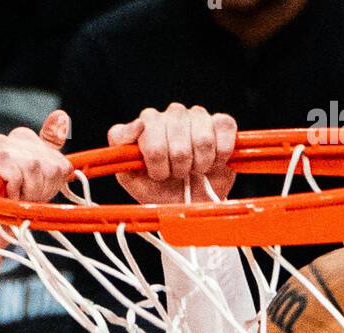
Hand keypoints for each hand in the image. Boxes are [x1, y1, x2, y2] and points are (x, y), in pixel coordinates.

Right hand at [0, 110, 72, 269]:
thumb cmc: (8, 214)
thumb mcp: (39, 187)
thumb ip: (51, 155)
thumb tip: (61, 116)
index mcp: (20, 143)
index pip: (52, 154)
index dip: (49, 180)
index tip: (36, 195)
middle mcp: (4, 142)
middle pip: (44, 159)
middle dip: (39, 188)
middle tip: (22, 201)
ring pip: (32, 164)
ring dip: (28, 191)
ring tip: (12, 201)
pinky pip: (12, 170)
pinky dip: (13, 191)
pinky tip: (2, 199)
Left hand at [109, 104, 236, 205]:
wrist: (190, 205)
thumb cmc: (159, 191)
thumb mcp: (130, 179)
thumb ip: (119, 150)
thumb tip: (138, 124)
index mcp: (148, 124)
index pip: (148, 128)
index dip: (155, 158)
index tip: (157, 173)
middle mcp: (171, 116)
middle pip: (177, 140)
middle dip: (178, 168)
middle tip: (177, 175)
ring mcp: (197, 116)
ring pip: (202, 139)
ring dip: (199, 165)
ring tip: (194, 171)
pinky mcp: (221, 123)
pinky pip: (224, 130)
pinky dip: (220, 155)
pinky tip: (213, 162)